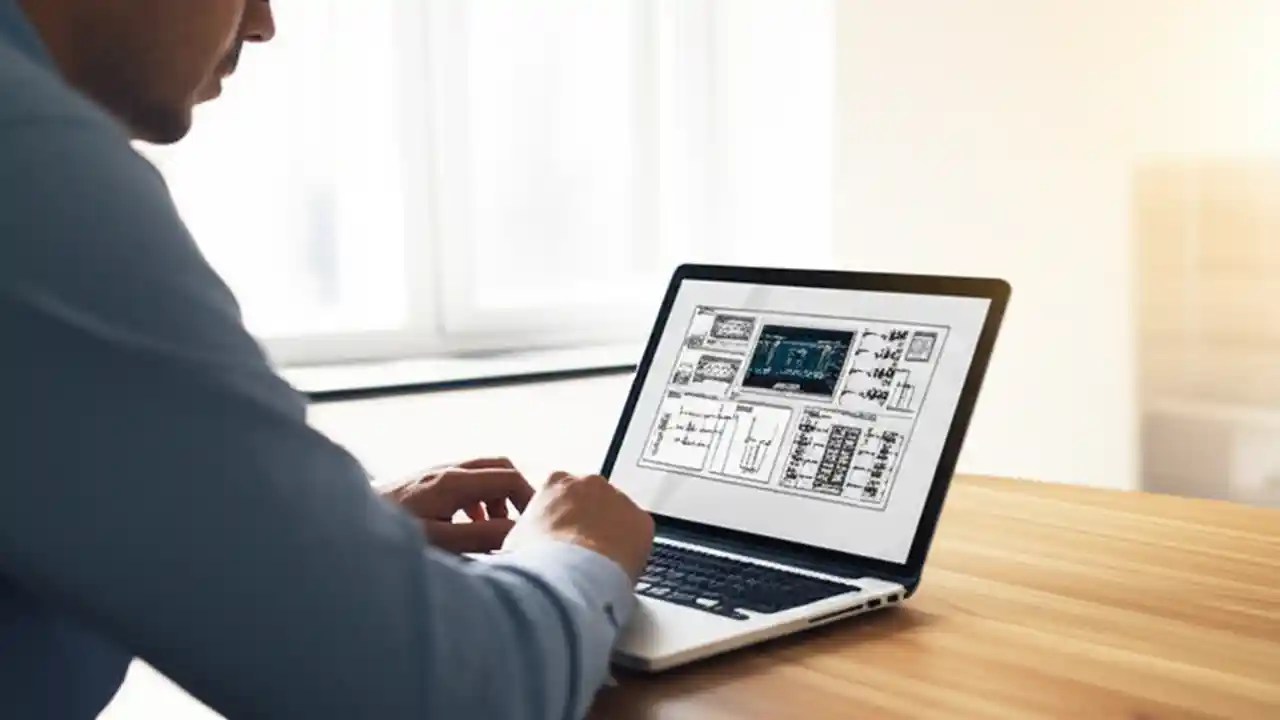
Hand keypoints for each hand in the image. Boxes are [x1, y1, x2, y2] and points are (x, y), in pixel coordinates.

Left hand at [384, 458, 534, 553]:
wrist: (343, 527)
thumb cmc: (393, 536)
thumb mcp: (442, 541)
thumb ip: (482, 534)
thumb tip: (519, 531)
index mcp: (454, 481)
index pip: (508, 476)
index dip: (530, 497)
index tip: (538, 523)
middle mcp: (445, 470)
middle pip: (497, 465)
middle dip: (517, 491)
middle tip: (525, 521)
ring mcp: (433, 474)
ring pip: (480, 473)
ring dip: (497, 497)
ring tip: (498, 529)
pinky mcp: (422, 483)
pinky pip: (463, 482)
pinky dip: (478, 499)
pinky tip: (470, 524)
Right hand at [503, 472, 654, 580]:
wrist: (567, 578)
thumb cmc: (536, 562)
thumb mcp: (513, 543)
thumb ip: (524, 536)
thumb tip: (521, 551)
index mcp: (554, 482)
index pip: (560, 496)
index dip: (560, 521)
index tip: (559, 540)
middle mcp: (589, 482)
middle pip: (592, 502)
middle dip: (587, 524)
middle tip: (580, 556)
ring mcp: (618, 499)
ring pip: (617, 517)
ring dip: (610, 535)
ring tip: (599, 567)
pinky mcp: (641, 521)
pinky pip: (638, 534)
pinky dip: (630, 550)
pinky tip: (616, 570)